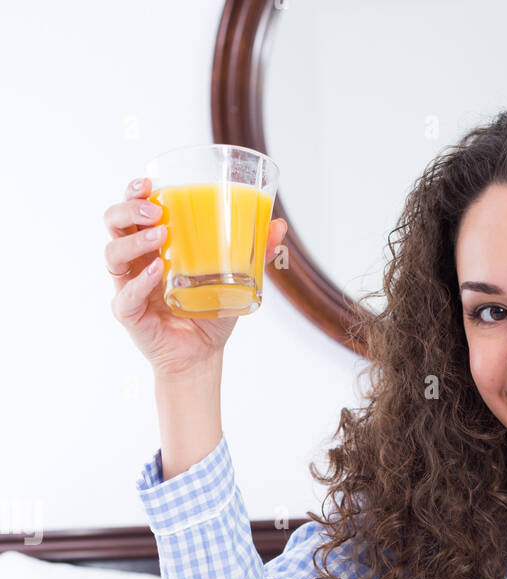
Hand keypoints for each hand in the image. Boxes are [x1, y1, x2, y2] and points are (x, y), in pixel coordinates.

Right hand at [104, 174, 287, 375]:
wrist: (202, 356)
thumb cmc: (210, 312)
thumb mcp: (236, 279)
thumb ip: (254, 254)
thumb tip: (279, 226)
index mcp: (153, 246)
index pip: (133, 210)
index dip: (133, 193)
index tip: (149, 182)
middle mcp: (136, 262)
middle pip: (114, 223)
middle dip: (129, 209)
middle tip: (154, 209)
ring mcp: (129, 287)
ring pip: (113, 253)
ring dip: (135, 240)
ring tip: (161, 235)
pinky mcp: (129, 314)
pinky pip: (126, 294)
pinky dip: (140, 281)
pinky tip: (157, 273)